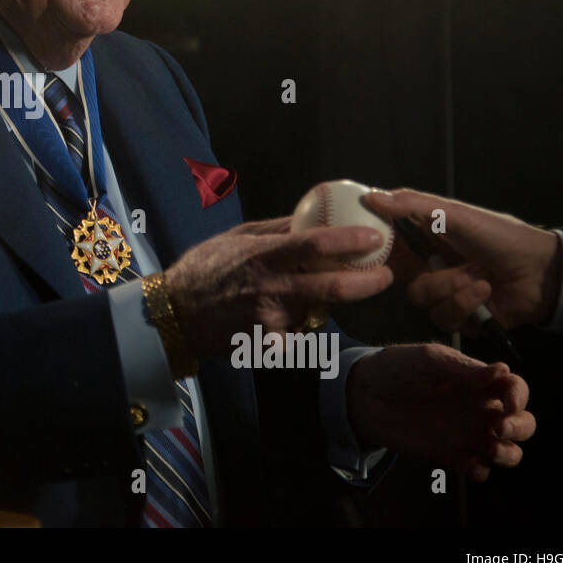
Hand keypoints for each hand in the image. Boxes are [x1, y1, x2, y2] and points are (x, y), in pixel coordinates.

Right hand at [163, 215, 392, 358]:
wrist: (175, 313)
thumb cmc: (205, 268)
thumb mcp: (236, 237)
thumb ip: (275, 230)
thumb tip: (310, 216)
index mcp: (262, 257)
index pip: (315, 245)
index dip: (350, 240)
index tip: (376, 237)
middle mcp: (269, 289)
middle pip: (332, 287)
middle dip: (368, 282)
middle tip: (387, 274)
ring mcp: (270, 321)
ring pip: (318, 311)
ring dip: (330, 302)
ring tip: (330, 291)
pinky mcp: (268, 346)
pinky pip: (300, 334)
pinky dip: (304, 324)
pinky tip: (294, 315)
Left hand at [347, 342, 535, 481]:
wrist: (362, 393)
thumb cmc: (396, 368)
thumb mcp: (429, 359)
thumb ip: (463, 369)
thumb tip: (503, 370)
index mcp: (478, 381)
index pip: (516, 389)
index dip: (519, 396)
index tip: (507, 401)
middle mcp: (479, 408)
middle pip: (523, 423)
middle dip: (520, 427)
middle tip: (498, 426)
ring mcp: (467, 433)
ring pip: (508, 451)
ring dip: (509, 454)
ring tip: (490, 448)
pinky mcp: (450, 455)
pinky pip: (478, 469)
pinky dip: (481, 471)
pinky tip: (469, 464)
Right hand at [362, 188, 562, 332]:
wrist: (543, 272)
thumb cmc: (500, 236)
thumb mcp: (454, 213)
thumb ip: (411, 205)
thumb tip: (369, 196)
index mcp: (424, 239)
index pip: (387, 243)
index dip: (377, 246)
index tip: (375, 245)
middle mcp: (428, 266)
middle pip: (398, 275)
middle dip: (426, 269)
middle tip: (439, 262)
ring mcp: (442, 293)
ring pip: (421, 298)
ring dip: (452, 287)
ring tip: (479, 277)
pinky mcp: (458, 318)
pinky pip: (443, 318)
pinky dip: (465, 305)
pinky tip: (485, 293)